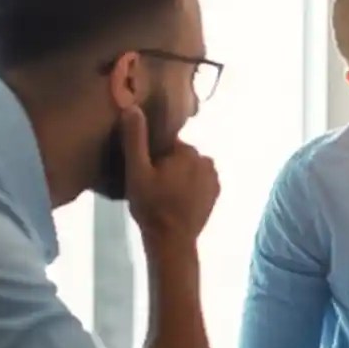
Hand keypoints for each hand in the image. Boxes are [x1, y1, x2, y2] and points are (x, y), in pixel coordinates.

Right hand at [120, 105, 219, 239]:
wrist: (172, 240)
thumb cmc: (151, 206)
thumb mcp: (136, 171)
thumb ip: (135, 139)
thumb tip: (132, 106)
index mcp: (188, 151)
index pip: (168, 143)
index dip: (153, 156)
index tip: (144, 171)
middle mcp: (206, 160)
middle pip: (180, 155)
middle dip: (167, 165)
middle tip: (151, 185)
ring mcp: (214, 178)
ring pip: (189, 168)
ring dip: (179, 176)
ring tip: (163, 195)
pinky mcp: (215, 193)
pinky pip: (199, 181)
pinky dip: (189, 186)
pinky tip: (176, 200)